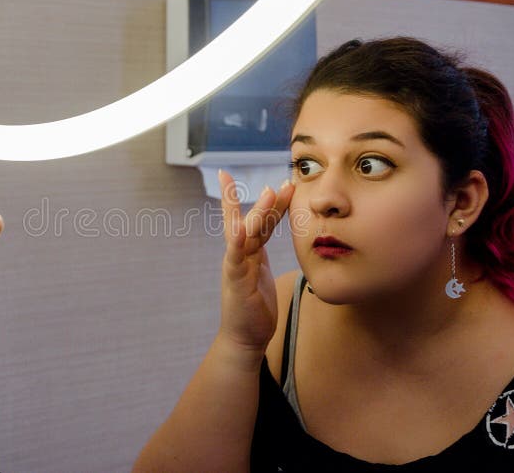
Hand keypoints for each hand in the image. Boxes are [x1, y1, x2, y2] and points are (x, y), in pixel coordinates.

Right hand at [218, 170, 293, 353]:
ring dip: (257, 212)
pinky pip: (235, 258)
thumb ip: (260, 250)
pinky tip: (240, 229)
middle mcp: (238, 254)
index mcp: (247, 252)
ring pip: (245, 234)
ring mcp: (235, 266)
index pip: (252, 219)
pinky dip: (237, 242)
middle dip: (264, 201)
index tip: (254, 176)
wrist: (245, 337)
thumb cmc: (254, 306)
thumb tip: (268, 233)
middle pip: (250, 221)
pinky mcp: (235, 282)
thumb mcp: (260, 271)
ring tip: (269, 194)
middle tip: (279, 183)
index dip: (259, 199)